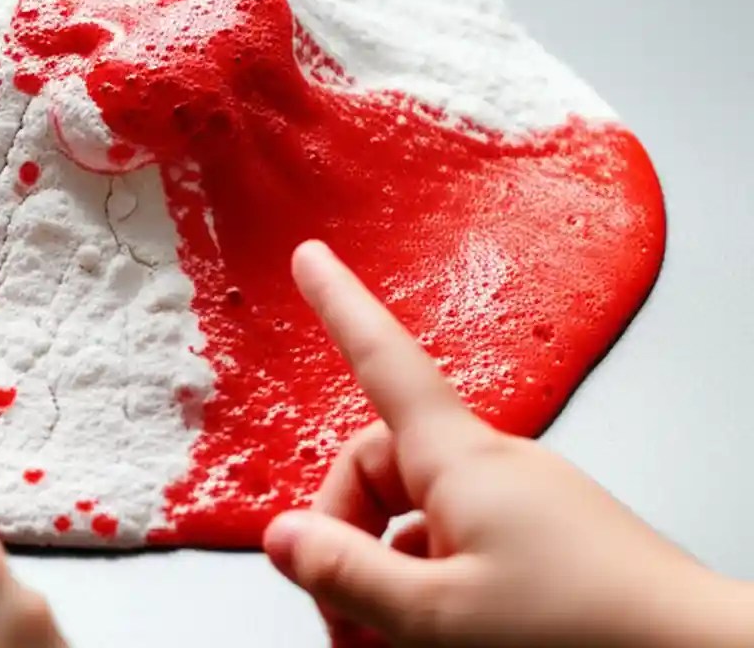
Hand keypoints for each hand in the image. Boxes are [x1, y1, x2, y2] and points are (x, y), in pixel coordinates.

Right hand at [264, 241, 753, 647]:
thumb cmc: (585, 634)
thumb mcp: (437, 616)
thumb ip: (349, 573)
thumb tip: (282, 538)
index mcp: (461, 462)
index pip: (382, 361)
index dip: (339, 307)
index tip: (311, 258)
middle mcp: (492, 471)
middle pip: (379, 473)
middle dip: (345, 542)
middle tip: (341, 619)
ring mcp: (522, 507)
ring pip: (417, 525)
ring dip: (385, 582)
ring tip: (385, 647)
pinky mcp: (546, 545)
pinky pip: (460, 550)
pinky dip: (429, 592)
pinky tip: (433, 642)